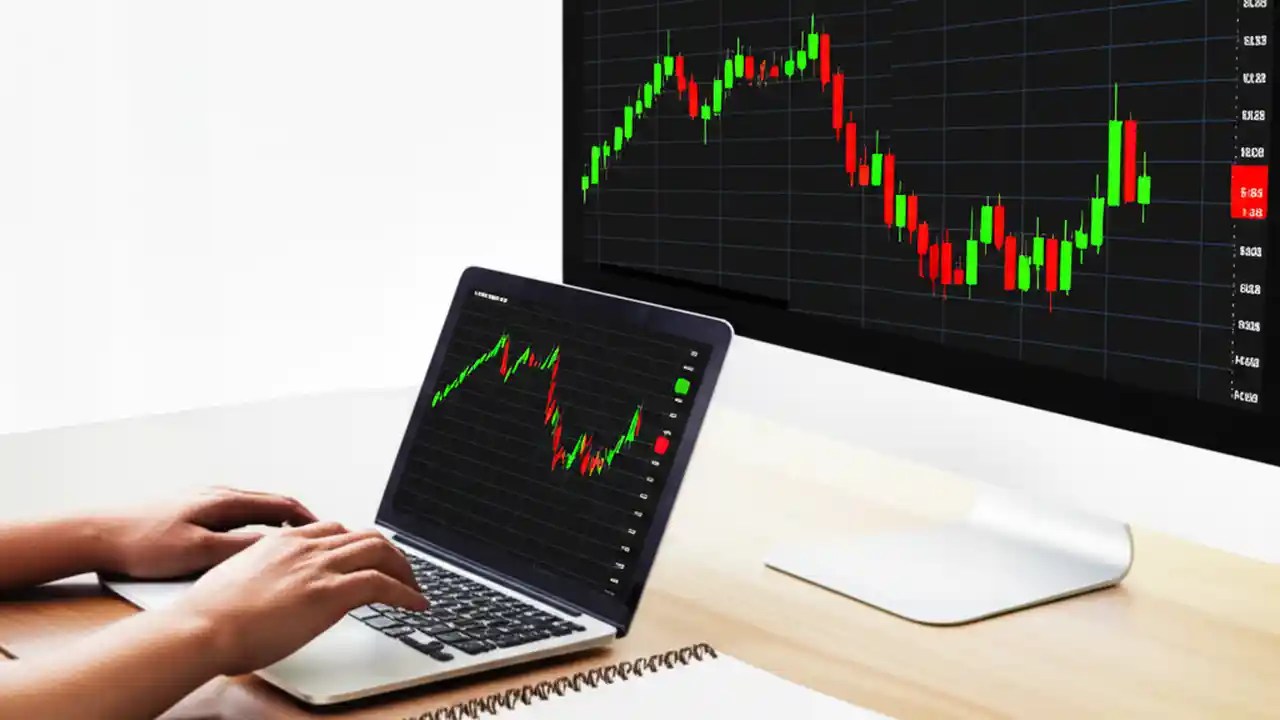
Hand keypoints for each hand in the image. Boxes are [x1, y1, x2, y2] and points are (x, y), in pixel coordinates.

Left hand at [100, 487, 317, 578]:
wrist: (97, 533)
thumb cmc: (142, 542)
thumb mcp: (197, 551)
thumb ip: (240, 547)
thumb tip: (278, 546)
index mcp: (225, 501)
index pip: (283, 504)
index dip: (310, 520)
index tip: (329, 534)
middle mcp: (218, 495)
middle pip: (272, 503)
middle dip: (299, 520)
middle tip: (319, 539)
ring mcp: (204, 501)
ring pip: (253, 510)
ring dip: (277, 524)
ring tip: (291, 545)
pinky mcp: (190, 512)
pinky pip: (235, 516)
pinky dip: (254, 527)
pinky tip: (249, 546)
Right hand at [168, 522, 428, 674]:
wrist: (203, 628)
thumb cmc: (210, 616)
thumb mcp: (240, 580)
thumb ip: (264, 575)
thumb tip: (272, 590)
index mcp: (282, 542)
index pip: (335, 530)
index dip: (359, 545)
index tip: (369, 559)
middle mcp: (304, 546)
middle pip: (365, 536)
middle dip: (391, 554)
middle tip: (402, 573)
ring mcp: (318, 567)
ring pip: (380, 552)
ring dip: (404, 570)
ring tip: (414, 589)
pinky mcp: (329, 592)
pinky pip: (382, 584)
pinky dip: (406, 592)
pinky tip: (415, 604)